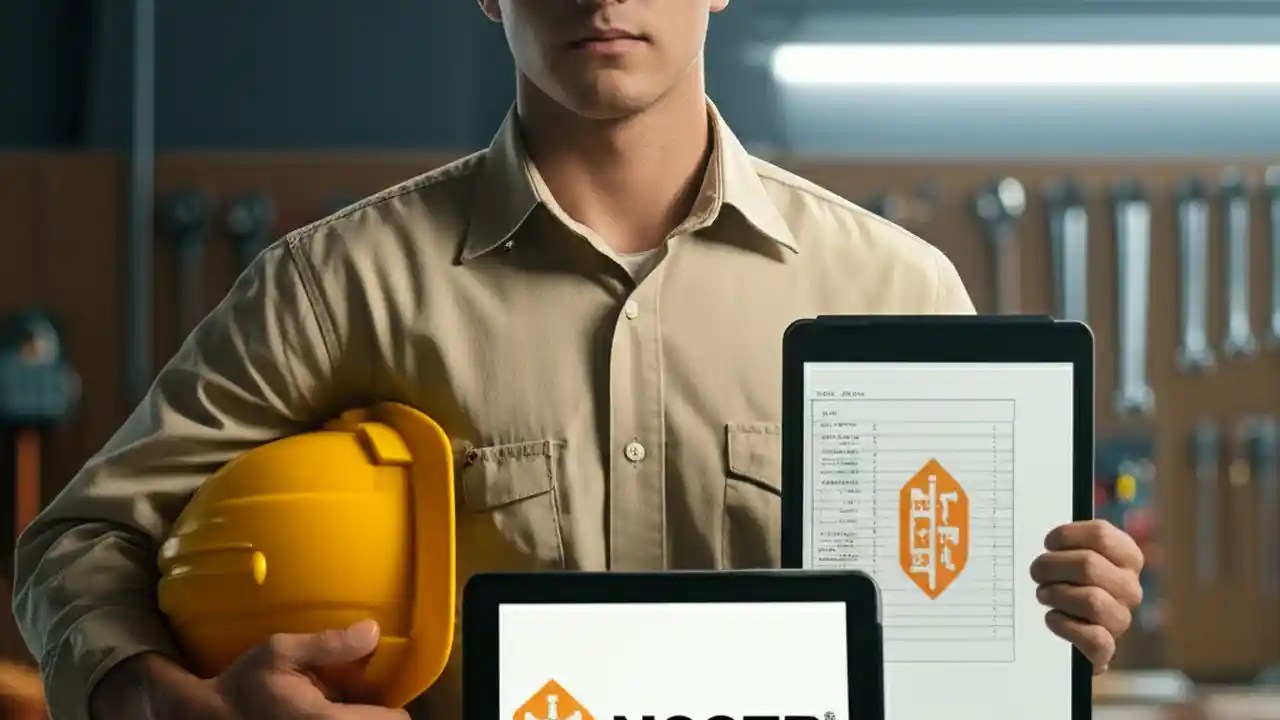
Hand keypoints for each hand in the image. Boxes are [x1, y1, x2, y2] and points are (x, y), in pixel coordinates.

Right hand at [90, 620, 407, 719]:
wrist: (205, 719)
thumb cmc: (244, 685)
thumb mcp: (280, 652)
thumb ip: (328, 644)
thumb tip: (373, 632)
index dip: (394, 704)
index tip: (385, 685)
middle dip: (374, 710)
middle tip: (361, 689)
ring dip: (354, 714)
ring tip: (341, 696)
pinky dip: (336, 717)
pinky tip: (322, 705)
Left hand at [1030, 519, 1143, 673]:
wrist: (1076, 623)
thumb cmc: (1071, 579)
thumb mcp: (1075, 552)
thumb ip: (1069, 541)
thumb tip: (1052, 540)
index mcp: (1128, 557)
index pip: (1100, 535)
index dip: (1066, 536)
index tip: (1049, 544)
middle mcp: (1130, 588)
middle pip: (1088, 565)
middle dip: (1052, 566)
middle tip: (1037, 571)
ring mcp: (1121, 619)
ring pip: (1091, 600)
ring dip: (1056, 595)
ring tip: (1045, 593)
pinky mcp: (1107, 647)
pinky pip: (1094, 639)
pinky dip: (1066, 627)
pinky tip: (1054, 617)